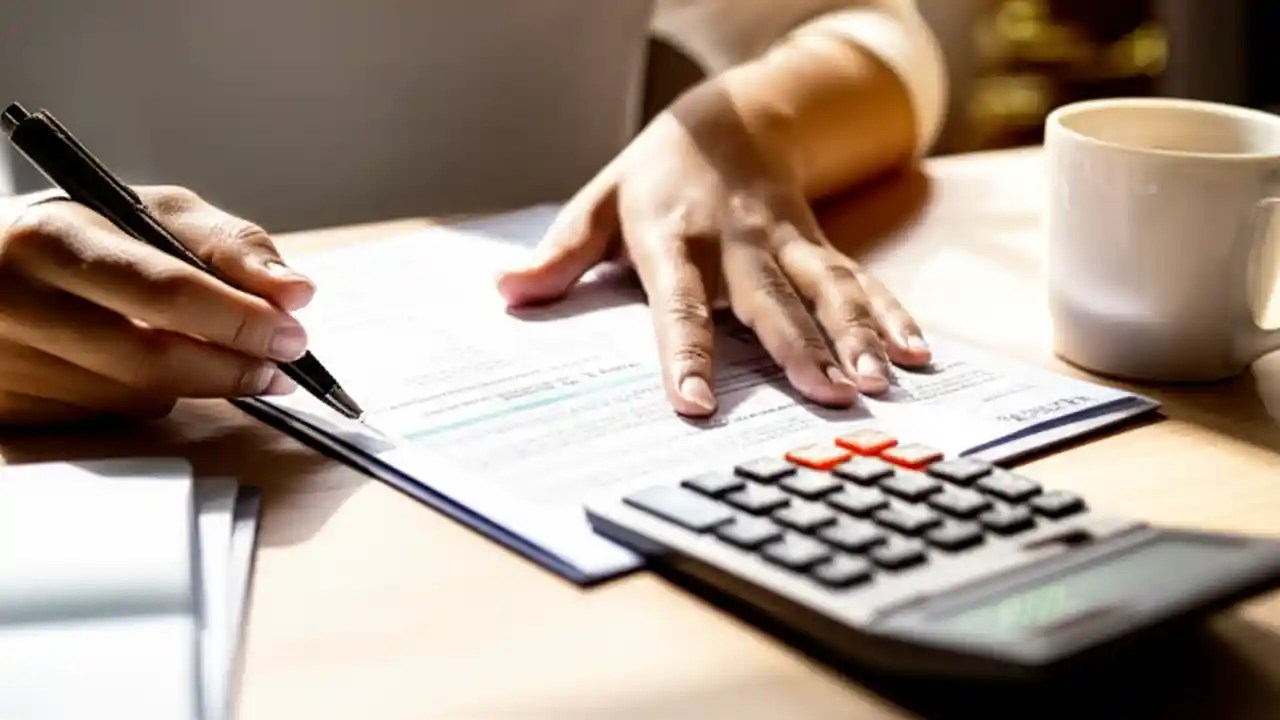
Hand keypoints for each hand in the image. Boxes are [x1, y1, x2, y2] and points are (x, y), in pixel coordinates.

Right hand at [0, 187, 314, 424]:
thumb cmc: (83, 233)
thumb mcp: (150, 211)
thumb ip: (230, 246)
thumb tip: (296, 294)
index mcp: (51, 240)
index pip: (165, 292)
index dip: (241, 321)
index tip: (293, 336)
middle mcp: (15, 304)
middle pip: (153, 361)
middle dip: (231, 368)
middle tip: (278, 367)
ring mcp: (6, 365)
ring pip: (137, 399)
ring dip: (191, 384)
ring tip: (201, 352)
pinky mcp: (8, 411)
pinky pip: (108, 420)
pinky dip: (144, 398)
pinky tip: (134, 366)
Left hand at [497, 88, 929, 416]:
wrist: (730, 119)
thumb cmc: (657, 175)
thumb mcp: (600, 203)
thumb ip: (562, 253)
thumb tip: (507, 293)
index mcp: (674, 239)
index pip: (680, 304)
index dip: (688, 353)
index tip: (695, 405)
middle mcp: (737, 243)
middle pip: (772, 299)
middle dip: (803, 346)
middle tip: (831, 394)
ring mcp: (787, 241)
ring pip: (828, 287)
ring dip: (858, 333)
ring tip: (883, 379)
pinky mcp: (820, 243)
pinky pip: (861, 278)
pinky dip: (891, 313)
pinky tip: (917, 353)